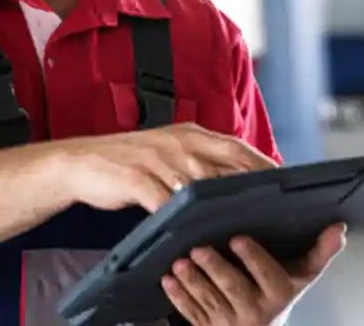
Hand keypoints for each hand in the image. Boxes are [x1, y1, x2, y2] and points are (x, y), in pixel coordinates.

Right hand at [62, 123, 278, 211]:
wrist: (80, 162)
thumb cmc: (128, 160)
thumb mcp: (167, 151)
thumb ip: (197, 160)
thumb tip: (230, 178)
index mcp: (188, 133)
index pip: (234, 146)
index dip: (260, 161)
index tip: (282, 177)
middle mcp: (178, 143)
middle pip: (225, 161)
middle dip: (251, 180)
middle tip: (273, 201)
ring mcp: (158, 160)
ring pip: (200, 182)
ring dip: (222, 201)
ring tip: (242, 220)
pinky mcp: (138, 179)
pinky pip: (166, 200)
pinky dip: (181, 215)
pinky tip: (193, 230)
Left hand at [162, 223, 346, 325]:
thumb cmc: (281, 293)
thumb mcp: (303, 275)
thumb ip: (320, 251)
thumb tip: (340, 228)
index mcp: (278, 294)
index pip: (267, 275)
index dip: (252, 258)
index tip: (237, 238)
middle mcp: (255, 312)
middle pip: (233, 289)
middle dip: (214, 269)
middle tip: (198, 249)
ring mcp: (230, 324)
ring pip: (209, 301)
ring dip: (192, 282)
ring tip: (179, 263)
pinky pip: (192, 314)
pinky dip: (179, 298)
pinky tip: (168, 280)